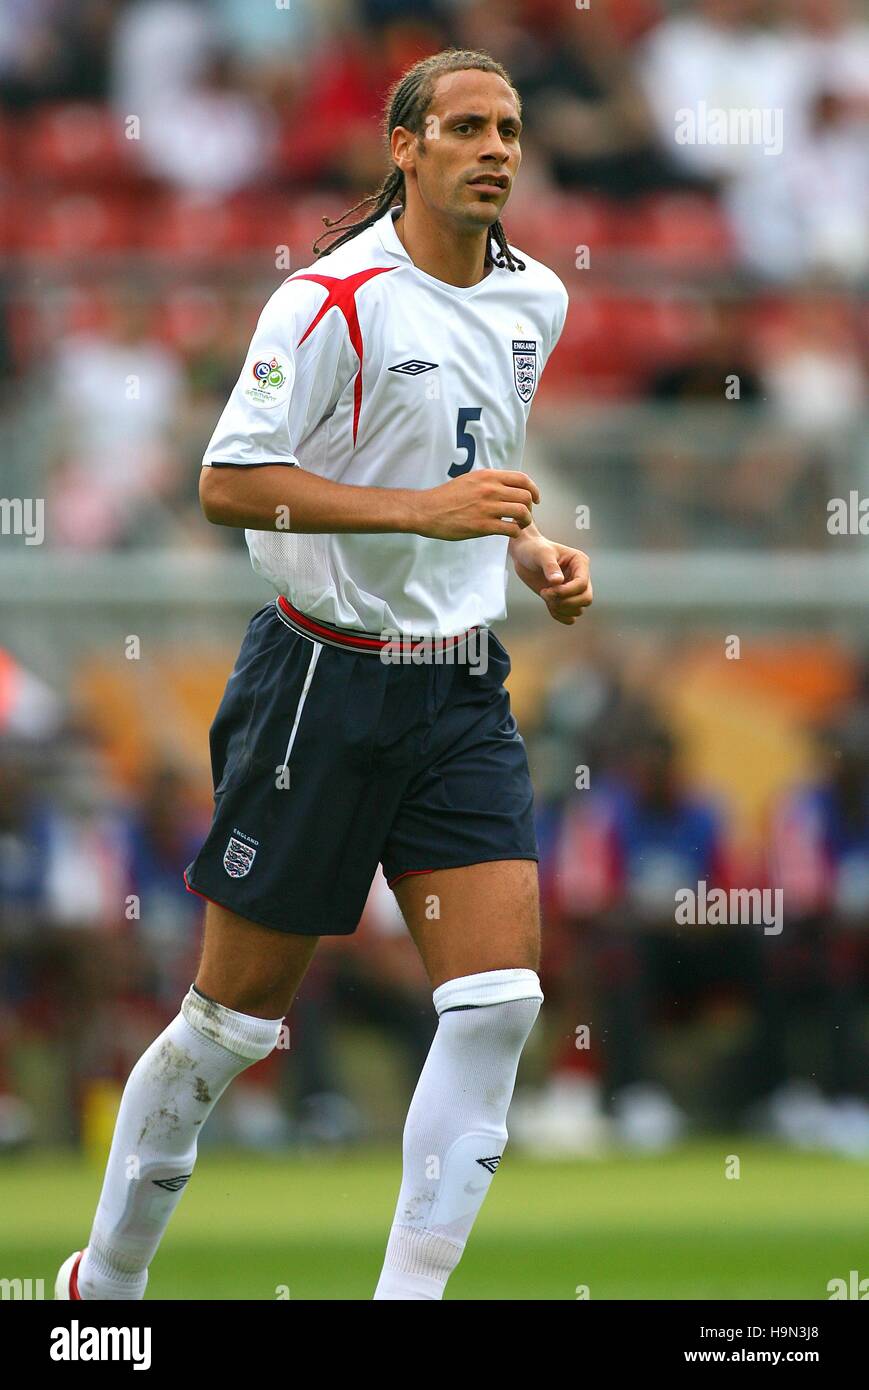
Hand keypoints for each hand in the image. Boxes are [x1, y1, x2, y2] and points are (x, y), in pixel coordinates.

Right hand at [411, 470, 539, 540]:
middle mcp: (490, 489)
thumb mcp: (470, 479)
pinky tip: (510, 534)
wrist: (427, 510)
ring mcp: (487, 508)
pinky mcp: (482, 526)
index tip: (535, 500)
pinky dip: (515, 533)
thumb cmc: (447, 497)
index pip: (523, 479)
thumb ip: (489, 481)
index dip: (534, 490)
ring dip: (525, 521)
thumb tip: (507, 485)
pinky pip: (511, 529)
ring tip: (519, 526)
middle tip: (524, 516)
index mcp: (488, 476)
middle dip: (530, 508)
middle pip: (525, 497)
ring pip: (522, 513)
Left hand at [512, 536, 591, 624]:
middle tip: (546, 594)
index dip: (567, 591)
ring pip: (578, 609)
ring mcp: (572, 588)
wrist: (524, 554)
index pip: (582, 584)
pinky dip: (560, 615)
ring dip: (561, 608)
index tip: (548, 589)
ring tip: (545, 596)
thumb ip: (550, 567)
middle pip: (586, 599)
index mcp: (580, 563)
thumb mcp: (541, 554)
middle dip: (566, 602)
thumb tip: (558, 581)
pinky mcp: (563, 598)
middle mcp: (580, 576)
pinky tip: (548, 605)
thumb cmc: (534, 549)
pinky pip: (570, 616)